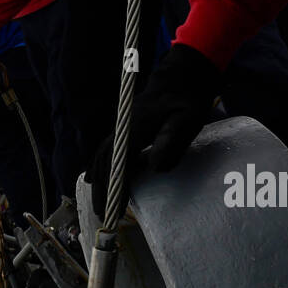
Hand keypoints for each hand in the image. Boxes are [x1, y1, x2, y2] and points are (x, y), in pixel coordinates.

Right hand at [90, 43, 220, 213]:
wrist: (183, 74)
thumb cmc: (188, 98)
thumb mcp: (187, 119)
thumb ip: (171, 141)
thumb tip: (154, 167)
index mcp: (135, 128)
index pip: (117, 163)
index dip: (113, 188)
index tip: (111, 209)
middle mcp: (124, 128)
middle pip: (104, 161)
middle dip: (101, 189)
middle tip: (101, 214)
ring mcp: (124, 125)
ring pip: (103, 154)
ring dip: (99, 177)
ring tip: (99, 200)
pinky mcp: (128, 125)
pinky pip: (109, 148)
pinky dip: (102, 164)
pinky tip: (100, 175)